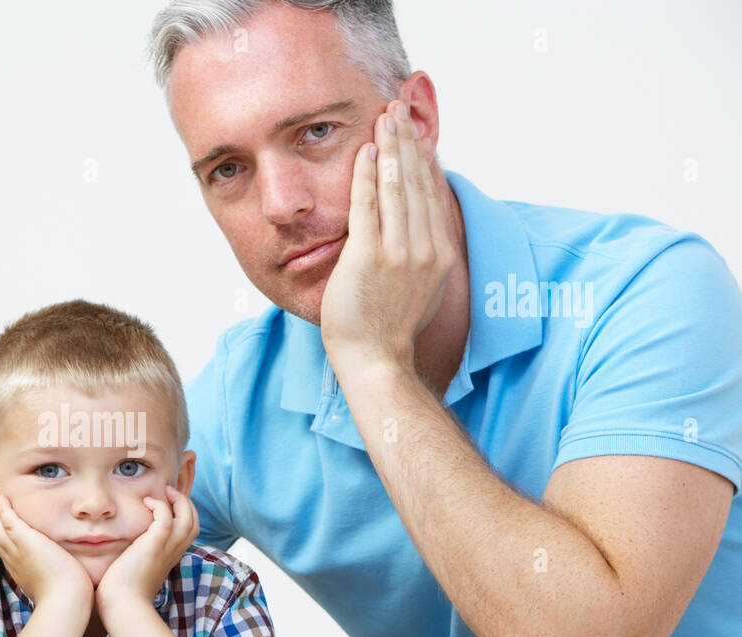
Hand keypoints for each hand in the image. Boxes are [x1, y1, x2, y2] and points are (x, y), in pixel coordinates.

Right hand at [0, 484, 93, 609]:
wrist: (66, 602)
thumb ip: (54, 571)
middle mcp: (12, 559)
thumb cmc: (67, 596)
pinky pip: (6, 520)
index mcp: (18, 568)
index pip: (1, 546)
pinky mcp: (25, 541)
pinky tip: (1, 496)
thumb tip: (64, 570)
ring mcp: (16, 550)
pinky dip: (1, 507)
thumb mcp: (55, 581)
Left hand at [94, 485, 197, 624]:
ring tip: (164, 491)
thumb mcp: (133, 572)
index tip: (168, 504)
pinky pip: (166, 517)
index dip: (183, 515)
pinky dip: (160, 505)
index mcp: (170, 558)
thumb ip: (134, 559)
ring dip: (178, 500)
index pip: (188, 532)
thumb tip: (120, 553)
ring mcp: (166, 549)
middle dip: (185, 503)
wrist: (122, 607)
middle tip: (169, 492)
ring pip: (188, 517)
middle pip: (194, 522)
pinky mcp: (154, 545)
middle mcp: (173, 553)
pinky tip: (146, 502)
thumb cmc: (121, 594)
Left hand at [319, 99, 454, 371]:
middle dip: (408, 141)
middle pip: (417, 182)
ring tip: (384, 119)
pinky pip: (368, 207)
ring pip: (396, 187)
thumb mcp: (419, 287)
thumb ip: (421, 254)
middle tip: (399, 108)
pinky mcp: (369, 258)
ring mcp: (399, 253)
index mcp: (439, 254)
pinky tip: (365, 152)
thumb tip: (420, 230)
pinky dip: (367, 176)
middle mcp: (425, 249)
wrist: (376, 360)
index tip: (416, 131)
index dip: (423, 158)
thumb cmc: (389, 327)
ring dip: (390, 148)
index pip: (432, 193)